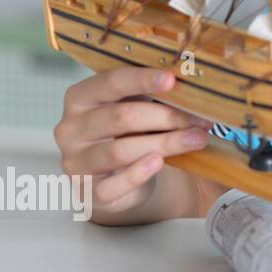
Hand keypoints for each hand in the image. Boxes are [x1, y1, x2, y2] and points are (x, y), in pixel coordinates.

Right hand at [54, 68, 211, 218]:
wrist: (117, 175)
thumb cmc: (129, 131)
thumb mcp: (136, 106)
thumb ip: (153, 96)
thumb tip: (192, 88)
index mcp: (80, 98)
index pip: (110, 83)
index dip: (142, 79)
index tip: (172, 80)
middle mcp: (71, 129)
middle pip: (120, 117)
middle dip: (166, 117)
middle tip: (200, 119)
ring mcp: (75, 162)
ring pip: (119, 151)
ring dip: (164, 144)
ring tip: (196, 139)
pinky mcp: (86, 191)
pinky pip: (112, 185)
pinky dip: (137, 174)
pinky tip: (158, 163)